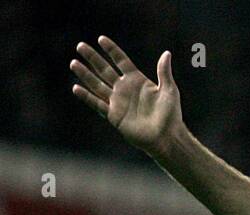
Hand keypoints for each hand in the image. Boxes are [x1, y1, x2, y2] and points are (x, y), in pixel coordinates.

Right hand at [71, 36, 182, 156]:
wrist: (166, 137)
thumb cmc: (171, 115)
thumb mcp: (169, 90)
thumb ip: (164, 72)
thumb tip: (167, 53)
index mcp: (137, 81)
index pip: (121, 61)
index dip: (112, 50)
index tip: (101, 39)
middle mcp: (125, 89)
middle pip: (105, 69)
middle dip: (93, 58)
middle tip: (80, 46)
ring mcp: (118, 102)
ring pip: (97, 84)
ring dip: (85, 74)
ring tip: (73, 63)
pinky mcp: (114, 115)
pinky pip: (97, 104)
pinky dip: (86, 97)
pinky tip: (76, 88)